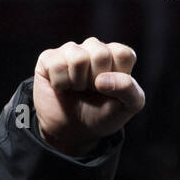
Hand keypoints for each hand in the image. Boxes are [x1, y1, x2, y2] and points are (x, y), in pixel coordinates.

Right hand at [33, 38, 144, 156]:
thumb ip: (129, 89)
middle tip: (92, 91)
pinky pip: (57, 65)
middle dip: (97, 81)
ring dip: (78, 83)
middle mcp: (94, 48)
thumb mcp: (128, 106)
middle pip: (101, 54)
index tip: (112, 90)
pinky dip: (60, 84)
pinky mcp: (49, 57)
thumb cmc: (103, 115)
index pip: (123, 54)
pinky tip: (62, 87)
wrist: (73, 131)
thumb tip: (102, 80)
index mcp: (116, 55)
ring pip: (78, 58)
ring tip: (77, 89)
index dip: (118, 78)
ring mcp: (70, 51)